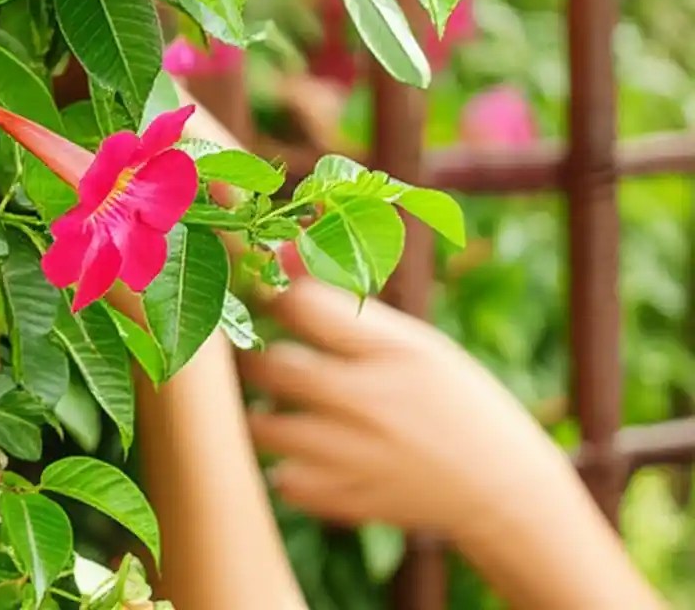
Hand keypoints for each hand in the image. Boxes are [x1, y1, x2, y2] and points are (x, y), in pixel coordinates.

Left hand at [243, 279, 663, 608]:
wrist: (504, 487)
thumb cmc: (453, 401)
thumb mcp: (415, 345)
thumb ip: (349, 311)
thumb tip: (285, 259)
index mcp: (393, 352)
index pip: (303, 306)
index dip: (272, 296)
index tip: (265, 301)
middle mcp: (371, 402)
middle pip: (272, 368)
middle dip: (255, 358)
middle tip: (258, 357)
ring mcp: (357, 456)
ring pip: (264, 427)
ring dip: (261, 413)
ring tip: (277, 406)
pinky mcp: (349, 500)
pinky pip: (284, 480)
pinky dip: (285, 467)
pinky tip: (302, 455)